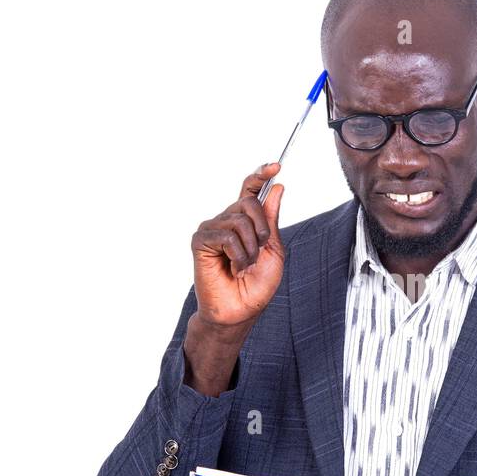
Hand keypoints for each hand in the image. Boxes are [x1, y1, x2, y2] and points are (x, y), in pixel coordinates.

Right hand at [190, 163, 284, 329]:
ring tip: (243, 265)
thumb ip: (271, 219)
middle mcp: (226, 220)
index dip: (260, 174)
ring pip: (239, 220)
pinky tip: (231, 267)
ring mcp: (212, 228)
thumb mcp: (273, 249)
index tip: (276, 165)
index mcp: (245, 221)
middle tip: (257, 252)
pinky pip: (227, 236)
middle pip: (249, 202)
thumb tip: (276, 188)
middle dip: (261, 229)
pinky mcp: (200, 240)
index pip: (250, 190)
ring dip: (250, 248)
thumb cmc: (256, 285)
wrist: (240, 310)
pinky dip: (237, 254)